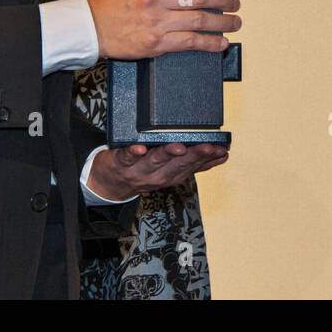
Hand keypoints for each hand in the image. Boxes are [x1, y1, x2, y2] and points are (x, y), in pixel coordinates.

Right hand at [85, 0, 240, 59]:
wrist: (87, 28)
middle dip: (225, 0)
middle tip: (235, 2)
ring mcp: (156, 21)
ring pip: (199, 20)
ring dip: (223, 22)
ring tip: (235, 22)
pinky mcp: (155, 43)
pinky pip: (190, 42)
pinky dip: (209, 43)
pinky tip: (221, 42)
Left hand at [86, 142, 228, 200]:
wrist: (108, 184)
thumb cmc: (143, 171)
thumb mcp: (171, 170)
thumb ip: (194, 162)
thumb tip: (222, 154)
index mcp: (171, 175)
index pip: (193, 166)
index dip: (208, 159)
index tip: (222, 150)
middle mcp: (156, 175)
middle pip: (177, 165)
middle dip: (193, 156)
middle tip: (208, 146)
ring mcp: (137, 169)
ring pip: (154, 161)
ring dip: (166, 155)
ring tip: (178, 147)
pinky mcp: (119, 161)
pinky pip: (126, 157)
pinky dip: (132, 152)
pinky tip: (139, 147)